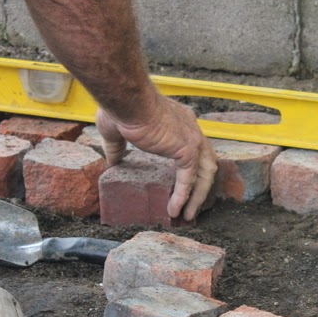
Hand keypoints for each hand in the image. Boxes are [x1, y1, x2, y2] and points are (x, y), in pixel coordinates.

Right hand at [95, 96, 217, 220]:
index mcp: (179, 121)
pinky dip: (183, 197)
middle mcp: (191, 129)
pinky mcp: (186, 150)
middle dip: (201, 186)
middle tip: (192, 205)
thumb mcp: (116, 131)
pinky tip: (174, 211)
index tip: (185, 185)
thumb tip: (111, 163)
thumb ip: (118, 147)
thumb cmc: (121, 109)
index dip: (193, 167)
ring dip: (197, 196)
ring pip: (204, 174)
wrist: (126, 102)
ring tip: (187, 215)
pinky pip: (189, 180)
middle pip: (206, 162)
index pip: (195, 147)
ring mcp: (192, 139)